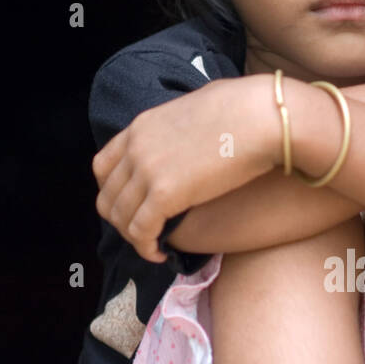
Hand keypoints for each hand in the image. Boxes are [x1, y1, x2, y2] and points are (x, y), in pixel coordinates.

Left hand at [92, 75, 275, 261]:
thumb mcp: (198, 108)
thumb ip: (182, 127)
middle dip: (123, 221)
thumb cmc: (245, 109)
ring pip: (120, 218)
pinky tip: (160, 254)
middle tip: (145, 233)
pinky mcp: (165, 194)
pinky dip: (146, 248)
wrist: (261, 116)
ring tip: (153, 246)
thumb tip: (194, 132)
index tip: (133, 207)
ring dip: (134, 238)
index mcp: (141, 126)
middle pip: (107, 197)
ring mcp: (147, 170)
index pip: (103, 167)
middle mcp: (136, 148)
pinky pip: (141, 231)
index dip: (113, 193)